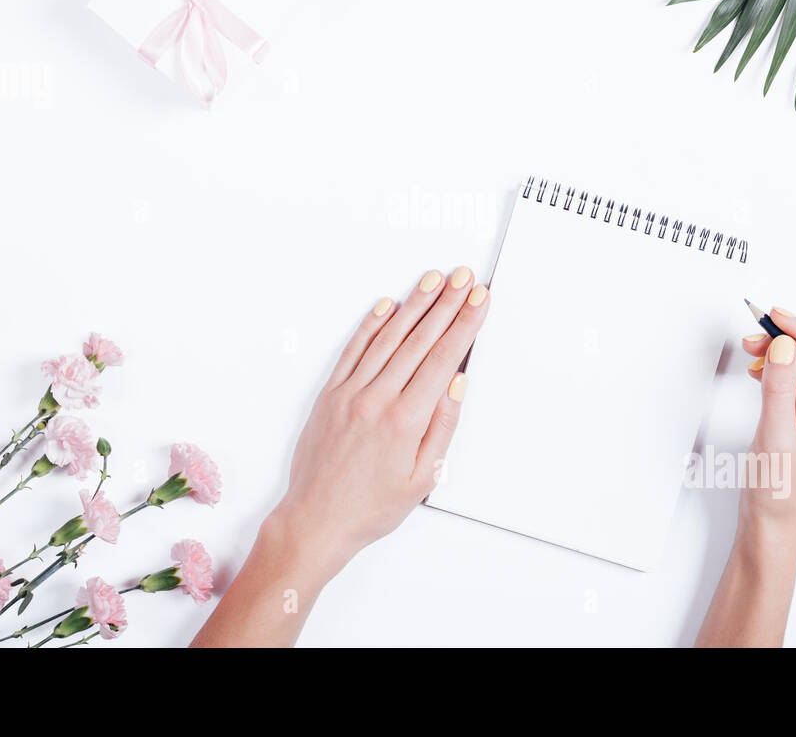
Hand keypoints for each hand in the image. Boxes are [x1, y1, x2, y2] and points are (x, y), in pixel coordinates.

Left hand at [192, 267, 489, 646]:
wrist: (317, 519)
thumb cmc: (370, 507)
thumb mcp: (423, 476)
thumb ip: (442, 425)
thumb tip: (456, 383)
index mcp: (405, 420)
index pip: (442, 359)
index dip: (464, 324)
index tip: (478, 300)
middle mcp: (376, 399)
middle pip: (419, 340)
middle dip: (445, 304)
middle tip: (463, 277)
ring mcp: (350, 393)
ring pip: (388, 338)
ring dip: (413, 305)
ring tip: (433, 280)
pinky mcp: (330, 394)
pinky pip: (353, 349)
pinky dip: (372, 325)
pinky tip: (387, 306)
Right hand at [696, 308, 795, 646]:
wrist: (769, 525)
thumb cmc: (780, 495)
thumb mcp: (776, 438)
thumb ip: (778, 388)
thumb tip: (781, 346)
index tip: (781, 321)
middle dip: (794, 336)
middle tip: (759, 329)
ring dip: (781, 348)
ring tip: (752, 347)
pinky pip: (794, 375)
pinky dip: (775, 365)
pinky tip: (757, 368)